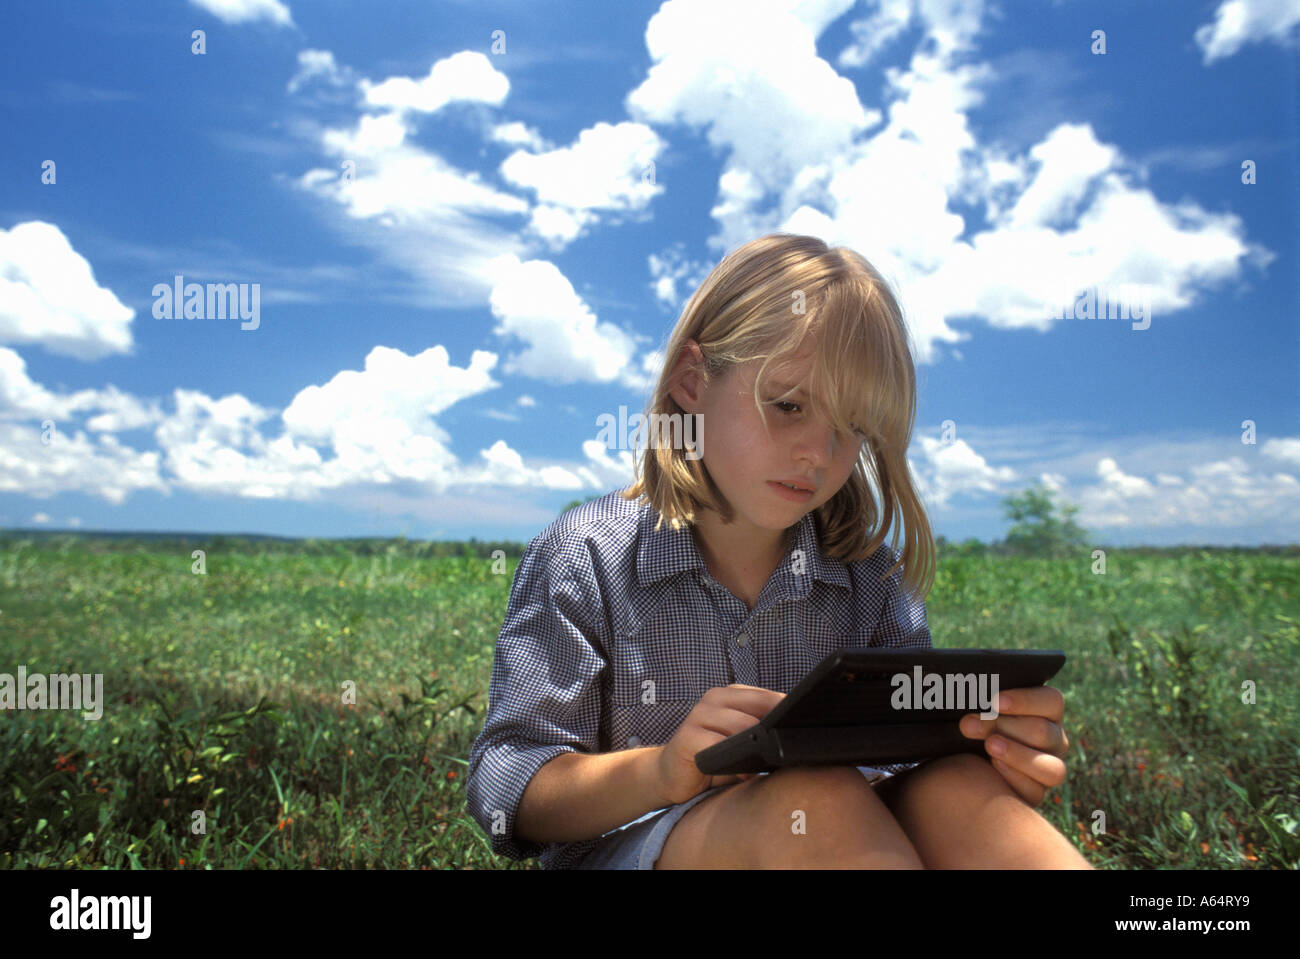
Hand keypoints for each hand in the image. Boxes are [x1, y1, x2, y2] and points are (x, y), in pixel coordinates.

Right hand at [654, 684, 785, 806]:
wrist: (670, 774)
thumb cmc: (712, 758)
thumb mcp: (741, 742)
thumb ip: (762, 734)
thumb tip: (796, 739)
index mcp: (731, 694)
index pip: (770, 696)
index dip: (788, 714)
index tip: (803, 730)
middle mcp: (715, 698)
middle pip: (760, 706)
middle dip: (775, 730)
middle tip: (785, 751)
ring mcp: (699, 714)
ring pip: (743, 726)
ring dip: (756, 748)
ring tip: (762, 766)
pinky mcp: (687, 737)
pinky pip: (719, 746)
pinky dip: (735, 763)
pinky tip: (742, 775)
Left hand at [959, 685, 1068, 805]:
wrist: (955, 755)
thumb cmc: (971, 719)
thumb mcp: (977, 704)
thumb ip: (980, 694)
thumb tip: (969, 684)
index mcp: (1046, 710)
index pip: (1051, 700)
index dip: (1025, 700)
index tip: (995, 701)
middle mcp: (1053, 739)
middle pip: (1043, 732)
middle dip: (1004, 727)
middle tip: (970, 724)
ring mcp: (1049, 767)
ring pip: (1050, 766)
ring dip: (1016, 754)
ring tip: (988, 746)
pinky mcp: (1036, 792)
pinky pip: (1035, 790)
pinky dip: (1013, 777)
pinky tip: (991, 766)